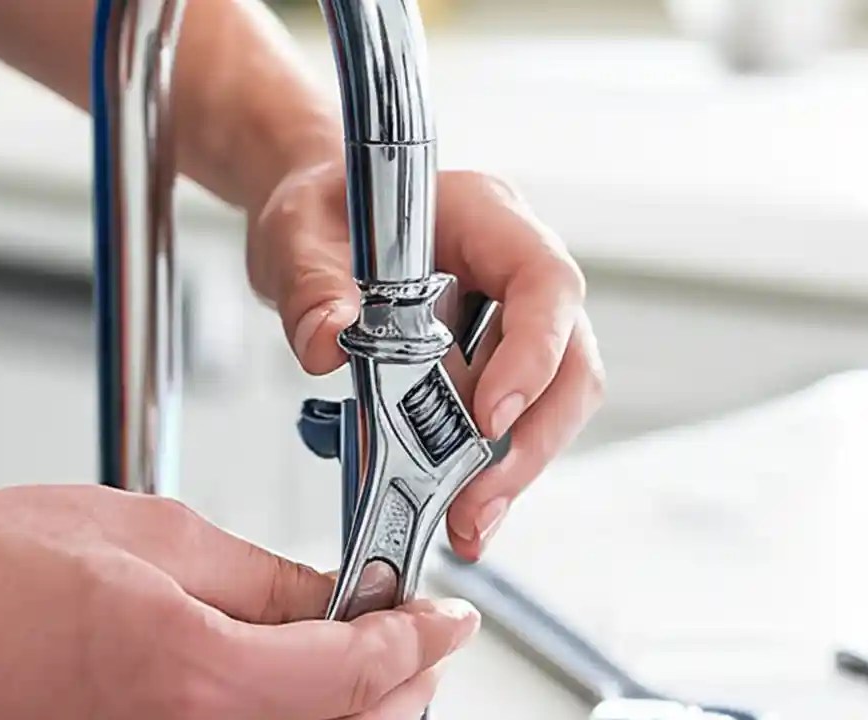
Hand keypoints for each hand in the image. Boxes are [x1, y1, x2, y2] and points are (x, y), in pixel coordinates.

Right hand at [0, 485, 479, 719]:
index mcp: (198, 677)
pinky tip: (300, 685)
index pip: (361, 670)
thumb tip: (332, 591)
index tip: (447, 617)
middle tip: (418, 632)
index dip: (420, 638)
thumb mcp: (151, 537)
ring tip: (369, 653)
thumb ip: (260, 574)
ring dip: (362, 708)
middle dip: (404, 680)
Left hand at [248, 164, 605, 559]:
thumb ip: (309, 282)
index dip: (533, 354)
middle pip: (569, 360)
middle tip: (478, 503)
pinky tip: (461, 508)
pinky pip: (516, 422)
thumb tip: (326, 342)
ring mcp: (515, 320)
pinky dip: (492, 470)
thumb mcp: (298, 231)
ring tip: (467, 521)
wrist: (323, 224)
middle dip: (532, 440)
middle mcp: (517, 270)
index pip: (545, 283)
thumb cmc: (327, 210)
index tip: (488, 418)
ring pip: (553, 402)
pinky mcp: (497, 364)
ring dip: (517, 468)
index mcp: (487, 217)